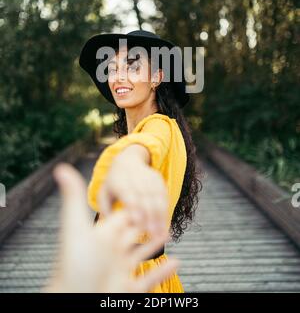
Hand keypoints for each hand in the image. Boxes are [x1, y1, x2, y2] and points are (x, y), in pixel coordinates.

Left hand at [44, 163, 177, 292]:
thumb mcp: (75, 226)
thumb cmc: (72, 265)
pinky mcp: (127, 289)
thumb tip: (60, 168)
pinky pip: (149, 279)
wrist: (73, 300)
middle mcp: (111, 253)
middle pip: (133, 233)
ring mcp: (120, 271)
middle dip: (149, 222)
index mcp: (102, 237)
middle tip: (163, 214)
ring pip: (142, 254)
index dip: (136, 206)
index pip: (123, 216)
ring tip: (170, 233)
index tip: (147, 196)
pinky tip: (176, 263)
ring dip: (157, 243)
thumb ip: (73, 197)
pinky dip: (164, 271)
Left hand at [99, 145, 168, 235]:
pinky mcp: (158, 179)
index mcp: (120, 182)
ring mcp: (148, 177)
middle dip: (151, 216)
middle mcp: (135, 178)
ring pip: (157, 197)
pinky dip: (166, 209)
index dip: (135, 209)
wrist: (127, 160)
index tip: (139, 225)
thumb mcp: (104, 193)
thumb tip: (111, 225)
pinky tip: (165, 223)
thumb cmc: (114, 182)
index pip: (129, 196)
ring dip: (161, 215)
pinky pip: (164, 194)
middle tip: (153, 234)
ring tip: (161, 233)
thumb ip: (106, 210)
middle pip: (145, 198)